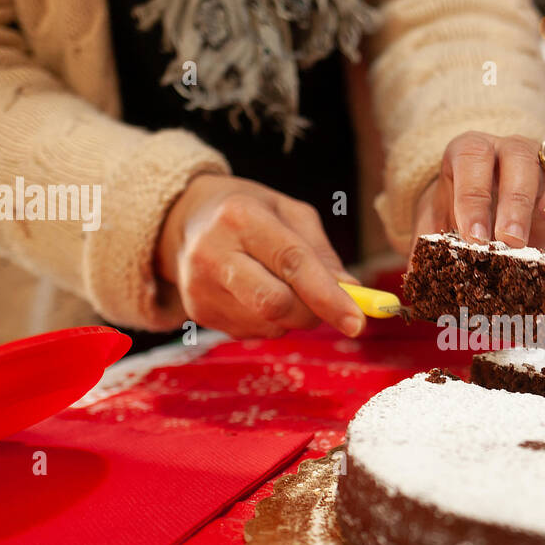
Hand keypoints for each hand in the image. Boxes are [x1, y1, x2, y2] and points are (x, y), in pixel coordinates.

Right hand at [156, 175, 363, 339]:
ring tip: (279, 284)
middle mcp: (214, 252)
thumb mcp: (289, 213)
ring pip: (268, 324)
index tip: (357, 321)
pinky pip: (253, 331)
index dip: (329, 296)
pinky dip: (270, 321)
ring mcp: (201, 286)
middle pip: (275, 303)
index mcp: (241, 216)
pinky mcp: (198, 312)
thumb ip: (322, 253)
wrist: (186, 220)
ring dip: (292, 317)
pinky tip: (256, 294)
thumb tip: (352, 291)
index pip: (292, 263)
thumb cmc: (249, 213)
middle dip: (312, 313)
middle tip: (325, 304)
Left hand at [412, 122, 544, 251]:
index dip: (473, 196)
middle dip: (514, 201)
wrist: (493, 214)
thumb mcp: (441, 231)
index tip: (475, 239)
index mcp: (469, 154)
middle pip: (517, 153)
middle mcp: (509, 146)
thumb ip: (428, 250)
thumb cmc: (467, 219)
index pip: (471, 158)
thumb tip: (415, 280)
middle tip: (511, 243)